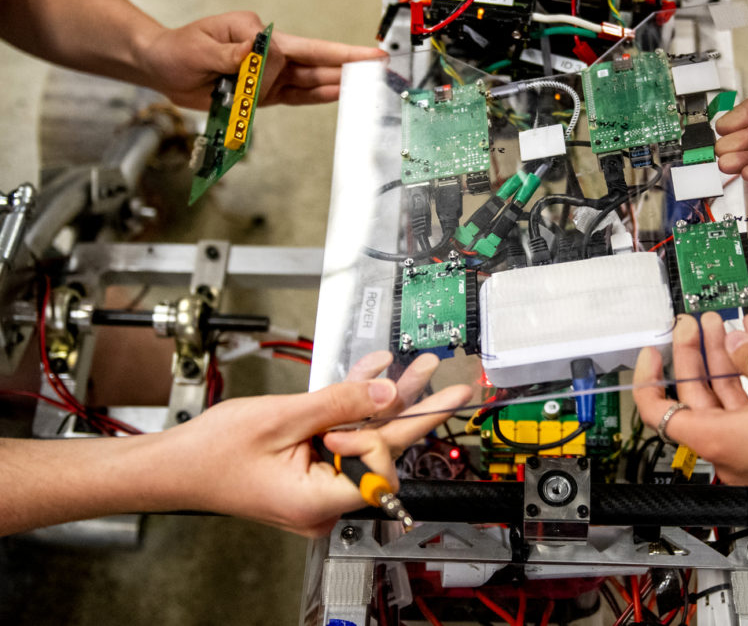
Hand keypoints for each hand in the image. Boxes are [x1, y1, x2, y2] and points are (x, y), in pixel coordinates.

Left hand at [138, 11, 386, 108]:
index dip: (339, 53)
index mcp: (256, 34)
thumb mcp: (199, 49)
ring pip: (309, 81)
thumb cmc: (176, 50)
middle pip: (315, 63)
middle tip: (379, 71)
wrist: (161, 67)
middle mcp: (268, 53)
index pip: (304, 46)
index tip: (366, 54)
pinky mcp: (262, 93)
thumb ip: (233, 56)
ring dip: (336, 85)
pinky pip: (295, 97)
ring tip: (367, 88)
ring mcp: (267, 74)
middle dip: (348, 67)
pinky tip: (337, 96)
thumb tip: (263, 57)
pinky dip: (315, 98)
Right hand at [161, 350, 470, 536]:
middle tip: (449, 383)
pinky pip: (342, 438)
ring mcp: (320, 489)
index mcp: (318, 501)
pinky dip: (352, 408)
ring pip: (364, 438)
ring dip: (385, 400)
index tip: (391, 396)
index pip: (380, 468)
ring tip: (419, 369)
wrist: (173, 465)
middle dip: (409, 408)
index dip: (384, 431)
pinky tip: (372, 375)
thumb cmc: (211, 453)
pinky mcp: (313, 472)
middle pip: (381, 450)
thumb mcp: (283, 418)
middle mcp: (325, 503)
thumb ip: (341, 405)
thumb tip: (390, 394)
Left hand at [632, 313, 747, 493]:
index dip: (649, 379)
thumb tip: (735, 342)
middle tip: (694, 324)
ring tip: (723, 325)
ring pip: (726, 397)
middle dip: (695, 354)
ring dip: (724, 359)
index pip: (658, 412)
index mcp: (715, 440)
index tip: (651, 353)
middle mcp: (729, 449)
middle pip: (695, 396)